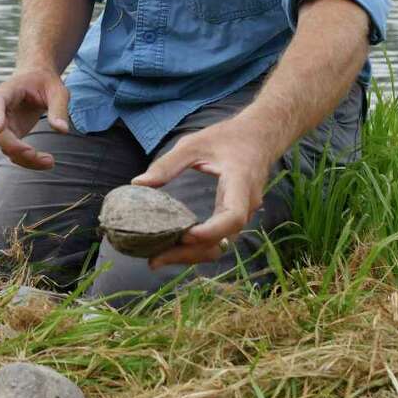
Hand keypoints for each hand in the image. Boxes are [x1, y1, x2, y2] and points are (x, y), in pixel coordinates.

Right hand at [0, 68, 70, 168]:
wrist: (38, 81)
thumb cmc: (46, 82)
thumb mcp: (57, 91)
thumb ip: (59, 109)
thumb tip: (62, 131)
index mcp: (7, 92)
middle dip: (15, 147)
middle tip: (37, 155)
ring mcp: (4, 126)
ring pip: (6, 148)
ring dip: (25, 159)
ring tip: (50, 161)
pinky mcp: (12, 136)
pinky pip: (15, 153)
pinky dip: (29, 161)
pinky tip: (46, 162)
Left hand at [131, 116, 275, 266]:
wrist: (259, 137)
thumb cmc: (227, 137)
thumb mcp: (194, 144)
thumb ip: (167, 164)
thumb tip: (138, 183)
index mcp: (240, 182)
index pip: (233, 216)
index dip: (211, 231)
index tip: (185, 235)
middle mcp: (246, 204)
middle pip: (223, 240)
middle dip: (190, 253)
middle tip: (155, 260)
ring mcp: (243, 213)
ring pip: (220, 245)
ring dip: (191, 255)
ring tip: (158, 258)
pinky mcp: (235, 218)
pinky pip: (219, 239)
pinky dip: (197, 248)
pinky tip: (173, 248)